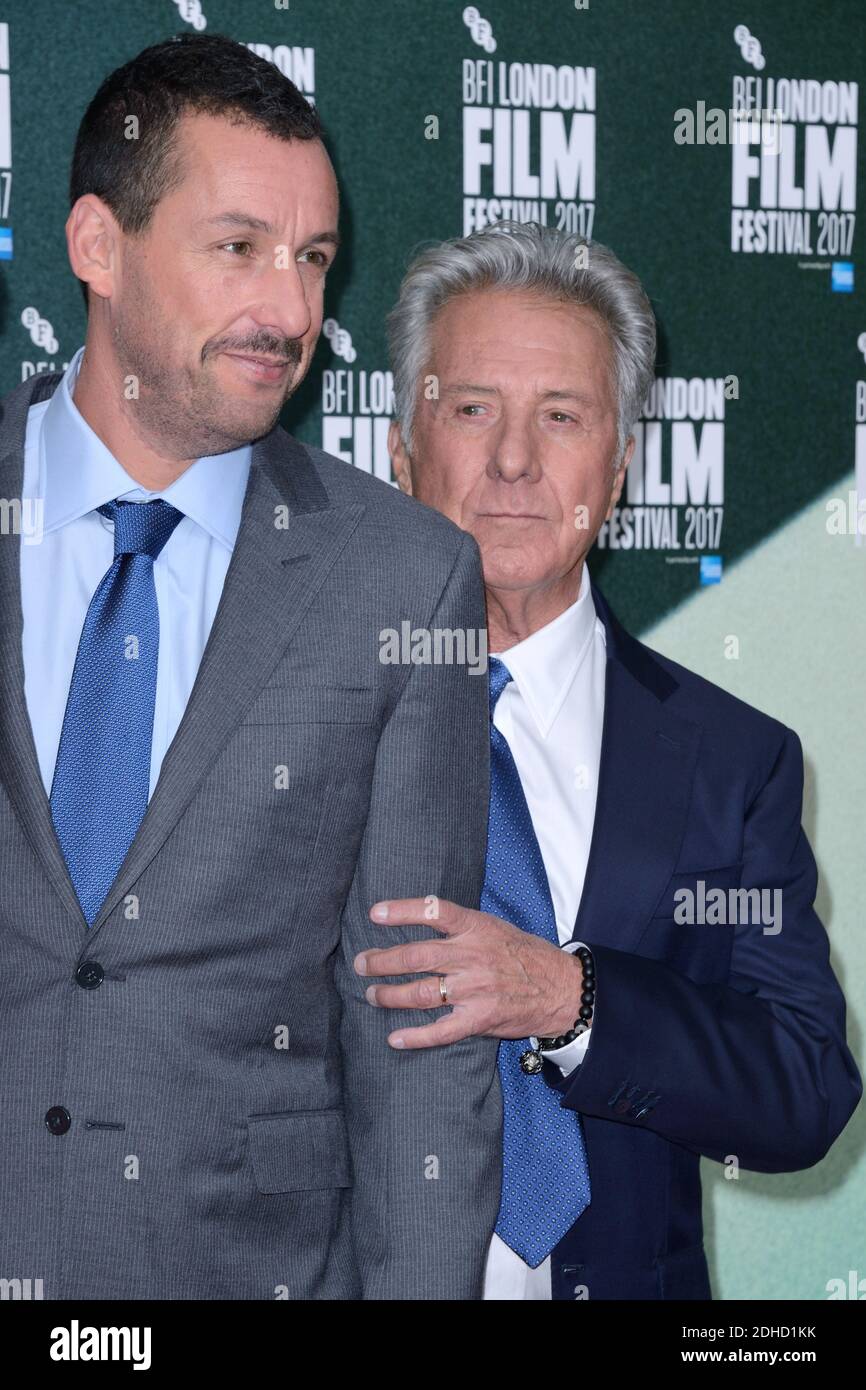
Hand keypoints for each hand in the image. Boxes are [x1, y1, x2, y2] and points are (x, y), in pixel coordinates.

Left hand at [354, 895, 584, 1049]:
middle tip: (361, 963)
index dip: (402, 911)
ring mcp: (474, 989)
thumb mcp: (496, 928)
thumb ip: (462, 927)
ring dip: (389, 995)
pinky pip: (440, 1031)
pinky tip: (395, 1039)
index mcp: (476, 928)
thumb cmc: (525, 955)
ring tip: (372, 995)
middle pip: (415, 956)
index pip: (434, 911)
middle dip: (381, 960)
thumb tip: (423, 921)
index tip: (375, 913)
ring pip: (420, 992)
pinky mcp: (479, 1019)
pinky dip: (415, 1037)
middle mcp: (472, 956)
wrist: (563, 989)